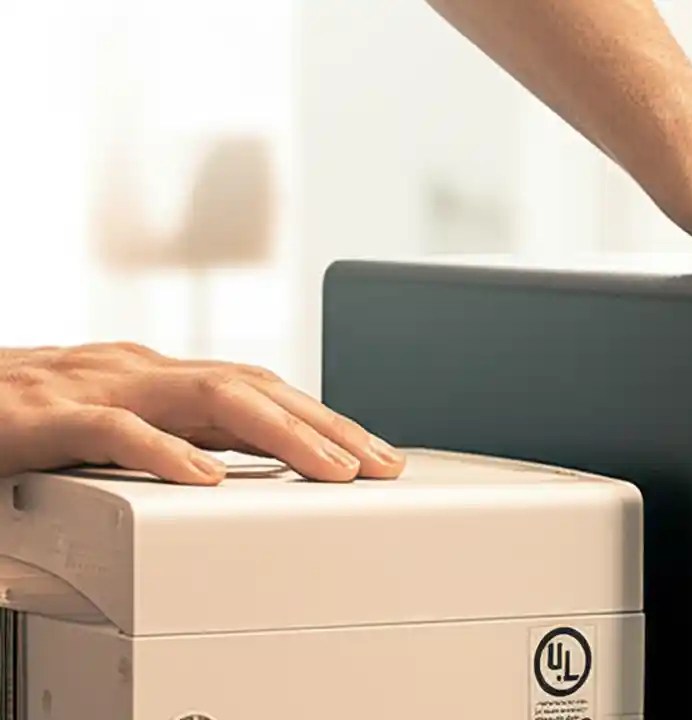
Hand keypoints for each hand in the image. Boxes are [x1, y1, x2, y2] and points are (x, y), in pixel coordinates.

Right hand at [0, 343, 405, 484]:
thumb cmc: (15, 418)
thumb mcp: (107, 424)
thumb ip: (166, 435)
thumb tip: (231, 462)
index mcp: (155, 376)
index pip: (259, 389)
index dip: (323, 418)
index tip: (375, 453)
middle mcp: (137, 371)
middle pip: (254, 388)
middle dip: (327, 425)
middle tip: (382, 464)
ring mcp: (93, 385)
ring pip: (206, 396)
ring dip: (280, 433)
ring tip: (332, 471)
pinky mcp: (41, 416)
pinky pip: (113, 429)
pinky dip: (164, 451)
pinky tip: (206, 481)